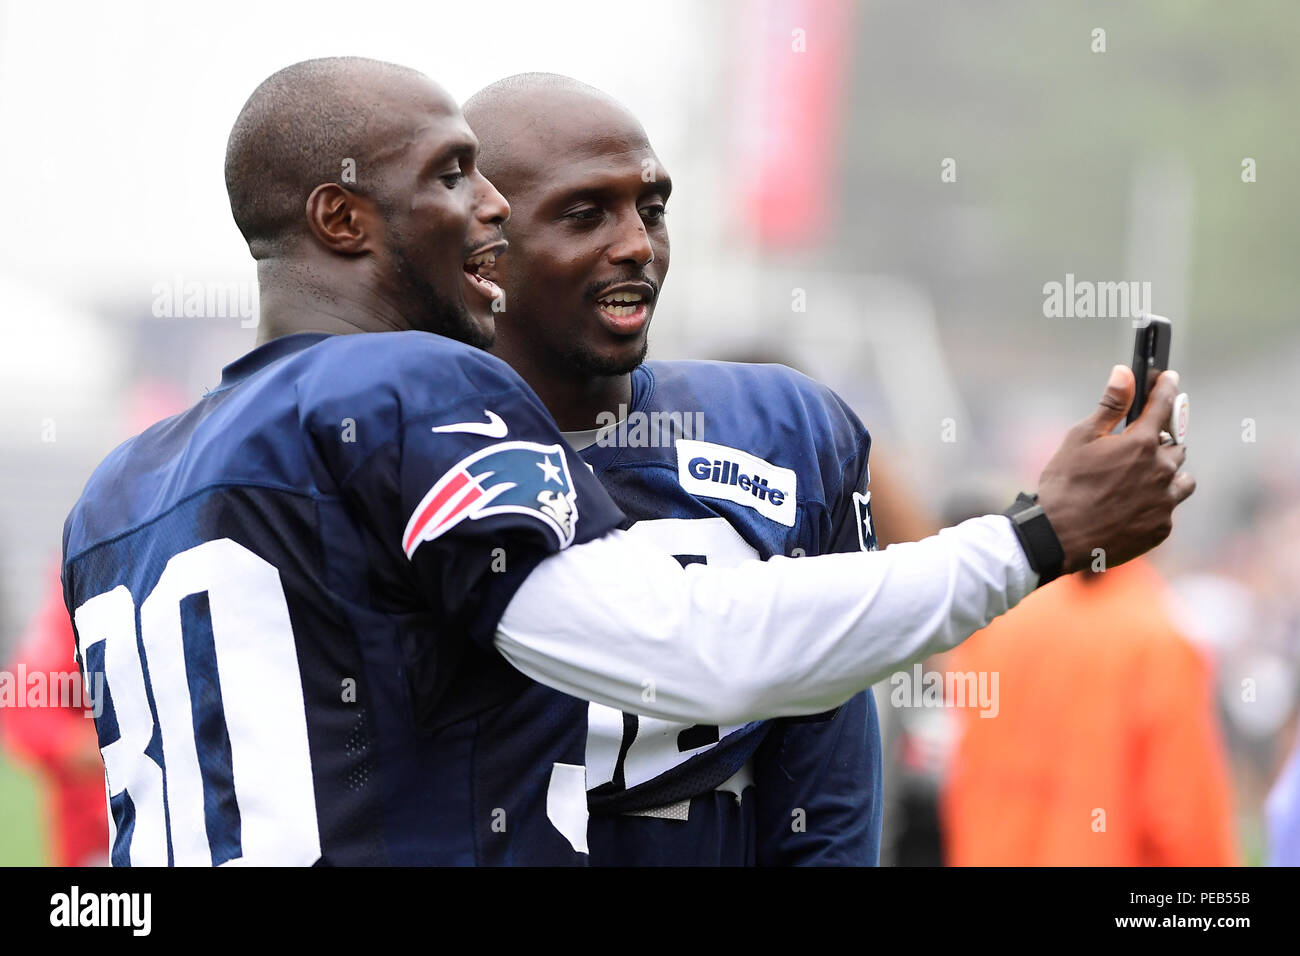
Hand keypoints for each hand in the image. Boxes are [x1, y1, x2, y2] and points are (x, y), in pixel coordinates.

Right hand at [1035, 365, 1194, 573]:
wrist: (1057, 537)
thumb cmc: (1064, 484)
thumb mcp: (1080, 438)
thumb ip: (1110, 405)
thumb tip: (1124, 373)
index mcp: (1141, 444)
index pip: (1163, 405)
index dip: (1167, 388)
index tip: (1170, 378)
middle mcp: (1160, 471)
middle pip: (1175, 446)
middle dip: (1160, 443)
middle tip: (1137, 448)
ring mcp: (1164, 502)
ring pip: (1181, 480)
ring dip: (1167, 475)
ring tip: (1141, 481)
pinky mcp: (1161, 528)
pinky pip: (1168, 508)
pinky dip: (1156, 503)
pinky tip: (1130, 507)